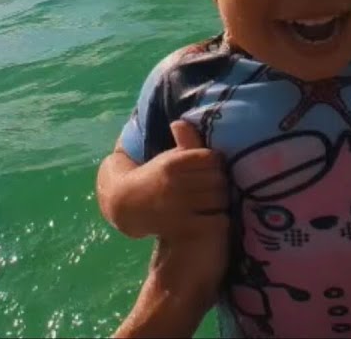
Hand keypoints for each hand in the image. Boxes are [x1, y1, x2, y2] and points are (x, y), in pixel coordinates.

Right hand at [116, 120, 228, 239]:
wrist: (129, 206)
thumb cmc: (155, 178)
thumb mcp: (168, 158)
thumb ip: (184, 142)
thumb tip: (181, 123)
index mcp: (173, 164)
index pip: (212, 159)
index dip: (216, 163)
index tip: (213, 168)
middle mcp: (175, 184)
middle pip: (219, 180)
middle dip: (221, 183)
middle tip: (217, 187)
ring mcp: (179, 207)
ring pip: (220, 200)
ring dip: (222, 201)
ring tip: (216, 201)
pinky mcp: (184, 228)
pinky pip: (217, 222)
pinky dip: (219, 220)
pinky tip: (214, 217)